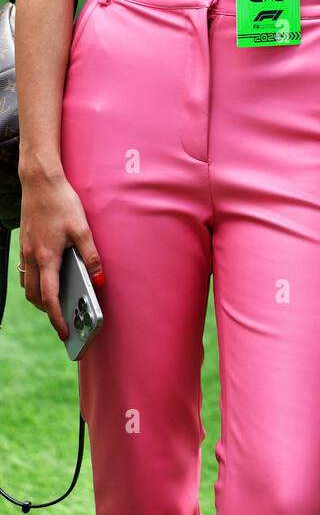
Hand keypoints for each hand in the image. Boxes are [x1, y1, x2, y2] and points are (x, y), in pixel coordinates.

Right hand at [18, 167, 103, 339]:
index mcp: (47, 257)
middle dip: (47, 311)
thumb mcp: (82, 228)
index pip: (50, 297)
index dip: (56, 318)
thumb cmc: (62, 202)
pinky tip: (48, 276)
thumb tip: (99, 279)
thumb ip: (91, 255)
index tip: (65, 333)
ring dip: (39, 297)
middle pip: (34, 296)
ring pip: (27, 284)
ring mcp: (26, 251)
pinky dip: (34, 281)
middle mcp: (32, 257)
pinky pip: (25, 271)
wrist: (40, 181)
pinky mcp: (25, 243)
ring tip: (57, 301)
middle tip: (63, 318)